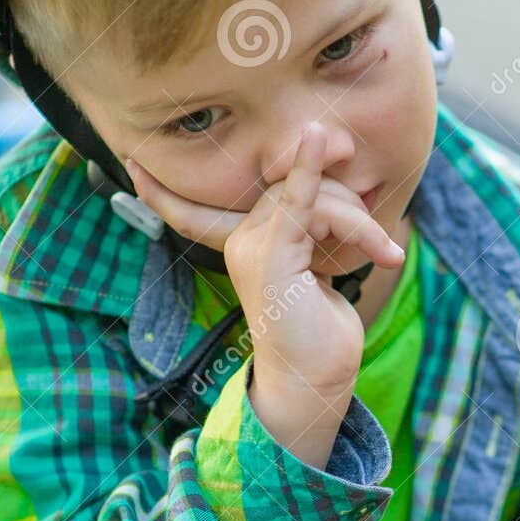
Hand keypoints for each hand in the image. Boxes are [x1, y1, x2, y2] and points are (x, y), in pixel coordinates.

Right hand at [127, 123, 402, 395]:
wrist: (315, 383)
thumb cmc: (320, 334)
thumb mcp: (315, 271)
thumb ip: (312, 230)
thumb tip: (339, 188)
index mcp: (244, 245)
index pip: (201, 210)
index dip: (163, 195)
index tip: (133, 167)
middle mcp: (240, 241)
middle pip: (297, 186)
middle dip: (348, 210)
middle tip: (384, 249)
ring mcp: (251, 247)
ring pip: (314, 197)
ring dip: (361, 224)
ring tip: (386, 255)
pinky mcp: (272, 255)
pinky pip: (298, 199)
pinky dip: (310, 167)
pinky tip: (315, 138)